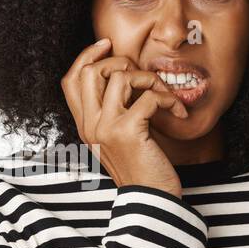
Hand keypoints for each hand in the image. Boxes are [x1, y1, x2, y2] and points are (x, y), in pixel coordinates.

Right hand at [60, 38, 188, 198]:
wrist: (152, 202)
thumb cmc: (143, 169)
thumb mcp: (120, 138)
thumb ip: (115, 111)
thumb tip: (124, 75)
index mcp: (85, 126)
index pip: (70, 80)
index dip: (86, 56)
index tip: (107, 45)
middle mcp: (90, 126)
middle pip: (90, 70)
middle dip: (119, 61)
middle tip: (142, 73)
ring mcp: (105, 128)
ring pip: (120, 75)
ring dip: (149, 78)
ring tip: (164, 96)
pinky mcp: (128, 131)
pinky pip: (148, 95)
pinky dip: (169, 99)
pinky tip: (178, 114)